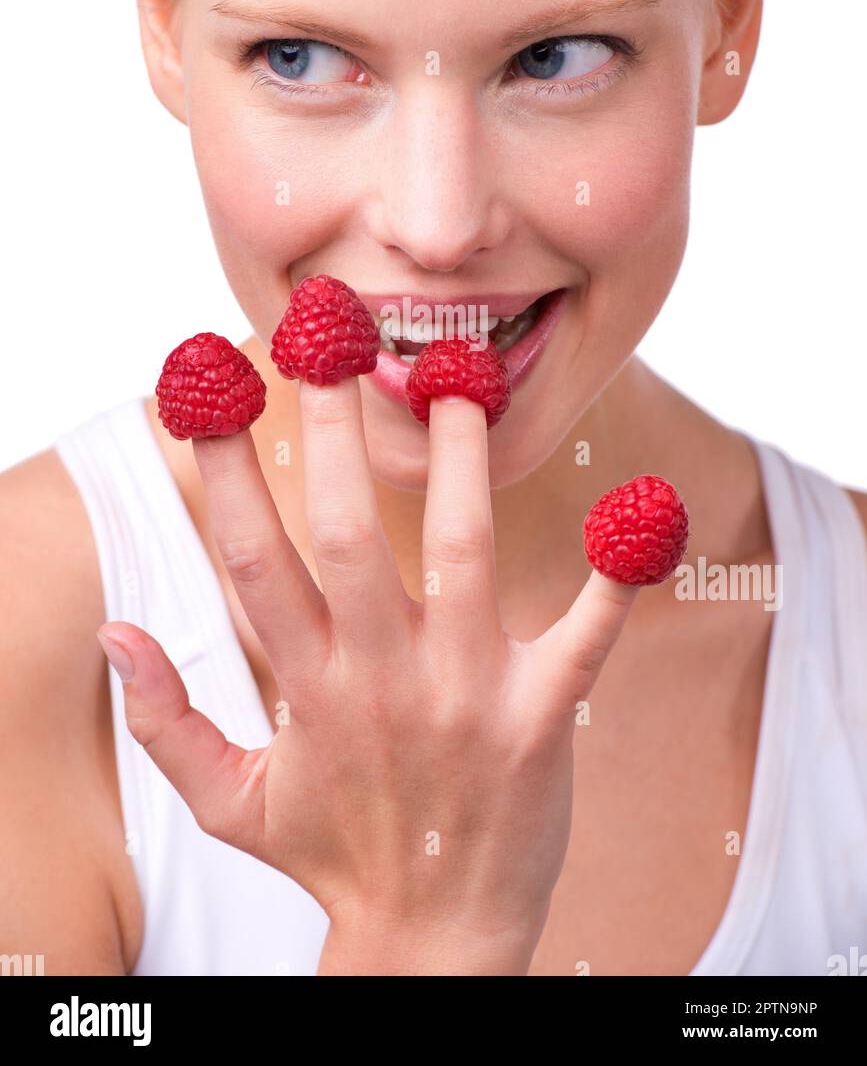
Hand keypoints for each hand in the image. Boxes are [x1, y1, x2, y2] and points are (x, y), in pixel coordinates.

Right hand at [97, 379, 640, 974]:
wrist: (433, 938)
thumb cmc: (332, 855)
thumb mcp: (230, 802)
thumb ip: (166, 719)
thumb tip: (114, 633)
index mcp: (307, 686)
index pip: (250, 560)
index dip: (226, 471)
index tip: (209, 392)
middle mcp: (382, 678)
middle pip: (351, 535)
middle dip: (335, 432)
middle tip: (328, 337)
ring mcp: (466, 695)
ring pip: (464, 556)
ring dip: (460, 464)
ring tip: (454, 380)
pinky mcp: (540, 718)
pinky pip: (585, 636)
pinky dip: (616, 575)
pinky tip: (640, 510)